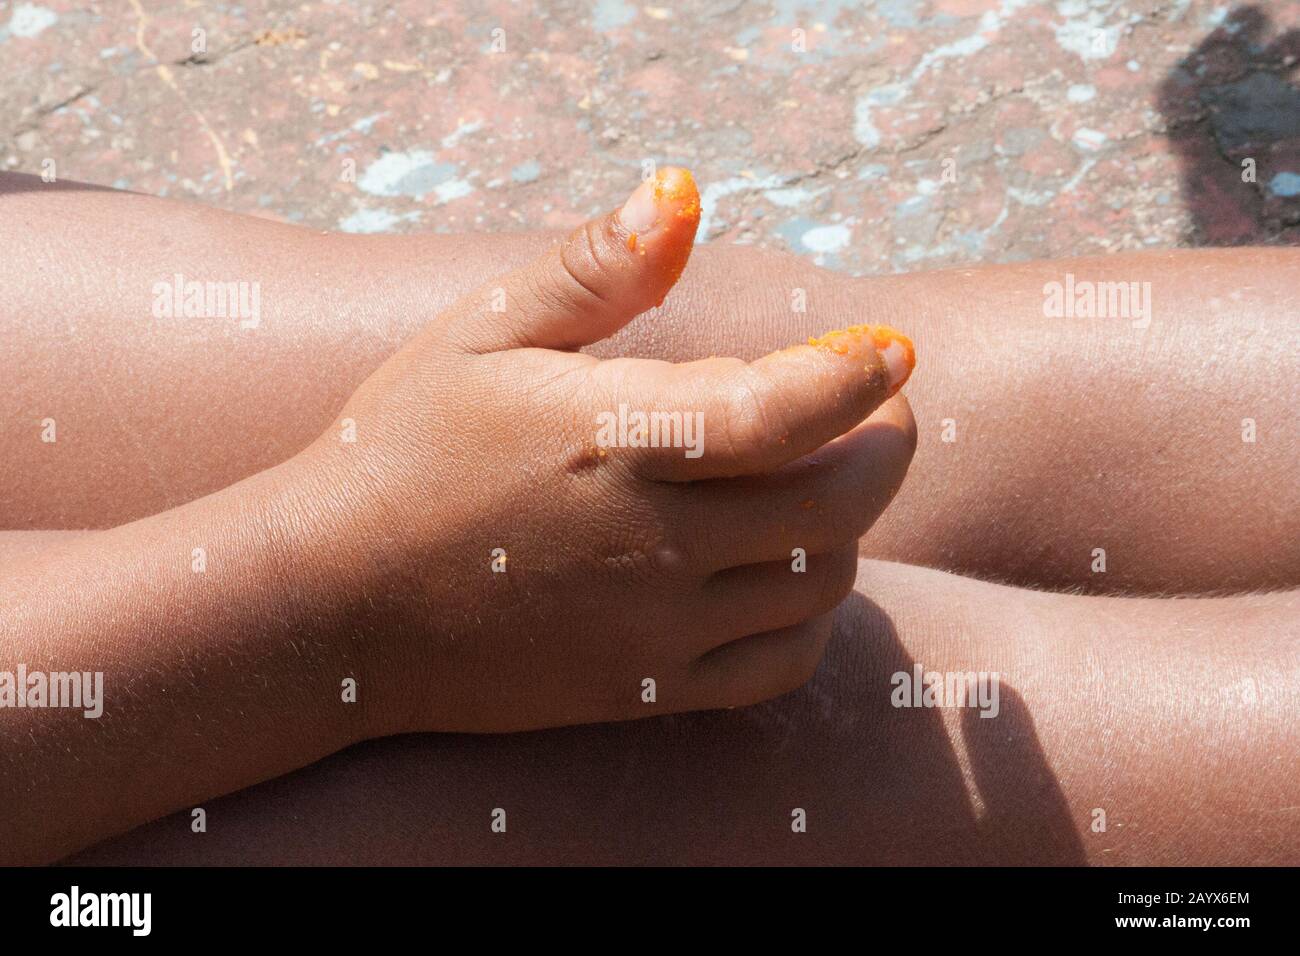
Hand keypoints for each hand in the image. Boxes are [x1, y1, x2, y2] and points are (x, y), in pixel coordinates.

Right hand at [297, 168, 916, 732]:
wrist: (332, 606)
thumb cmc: (402, 450)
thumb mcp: (478, 333)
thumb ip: (592, 270)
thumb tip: (682, 192)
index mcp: (613, 439)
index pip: (785, 410)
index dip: (860, 375)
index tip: (892, 349)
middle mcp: (649, 542)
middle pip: (836, 503)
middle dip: (882, 447)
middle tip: (876, 412)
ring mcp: (654, 627)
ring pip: (818, 582)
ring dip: (843, 525)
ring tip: (811, 483)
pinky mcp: (646, 688)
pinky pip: (778, 664)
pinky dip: (808, 618)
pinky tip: (779, 575)